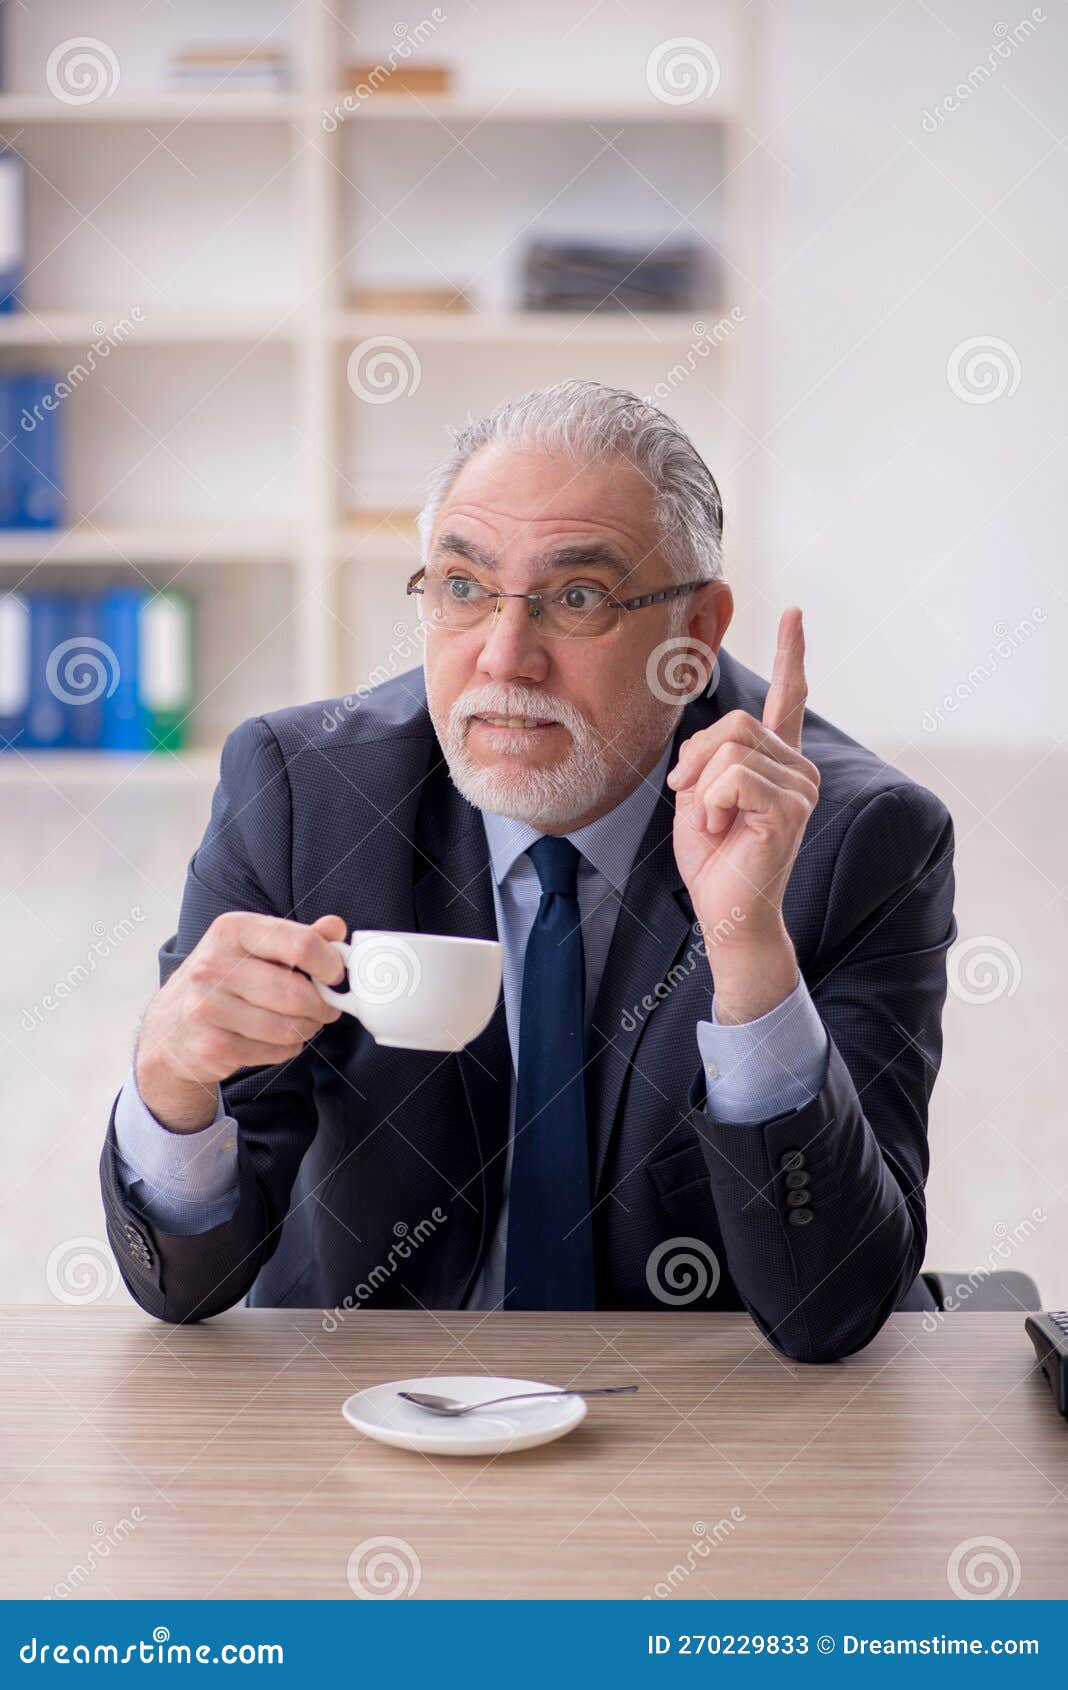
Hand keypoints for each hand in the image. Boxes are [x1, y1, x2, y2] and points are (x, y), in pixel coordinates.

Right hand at [135, 912, 346, 1132]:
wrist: (170, 1027)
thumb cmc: (224, 980)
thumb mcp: (256, 947)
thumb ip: (299, 937)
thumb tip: (336, 927)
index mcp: (231, 930)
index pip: (300, 944)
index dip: (330, 964)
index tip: (336, 975)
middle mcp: (213, 965)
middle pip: (297, 993)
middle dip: (323, 1005)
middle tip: (326, 1007)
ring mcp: (207, 1007)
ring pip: (289, 1027)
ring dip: (307, 1029)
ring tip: (300, 1022)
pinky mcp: (210, 1046)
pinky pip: (274, 1051)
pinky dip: (286, 1048)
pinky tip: (274, 1039)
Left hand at [667, 608, 819, 1022]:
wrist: (726, 913)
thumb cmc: (713, 861)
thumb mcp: (697, 796)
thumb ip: (706, 759)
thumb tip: (708, 741)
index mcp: (777, 763)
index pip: (788, 697)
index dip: (791, 654)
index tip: (793, 614)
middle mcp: (798, 768)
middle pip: (731, 724)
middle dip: (695, 763)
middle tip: (694, 804)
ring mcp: (800, 787)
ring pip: (728, 750)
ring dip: (702, 792)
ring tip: (714, 825)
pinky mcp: (791, 807)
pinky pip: (732, 777)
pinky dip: (710, 805)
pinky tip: (721, 831)